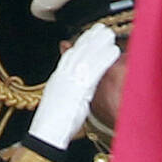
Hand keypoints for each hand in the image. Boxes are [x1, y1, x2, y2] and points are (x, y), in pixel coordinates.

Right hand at [29, 23, 120, 150]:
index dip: (81, 43)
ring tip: (110, 35)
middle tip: (102, 28)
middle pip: (78, 51)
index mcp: (58, 79)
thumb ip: (72, 92)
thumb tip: (79, 89)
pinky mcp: (78, 88)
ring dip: (99, 44)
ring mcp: (69, 80)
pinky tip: (114, 51)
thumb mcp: (62, 103)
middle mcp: (63, 75)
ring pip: (86, 56)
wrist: (47, 133)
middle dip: (90, 38)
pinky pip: (93, 70)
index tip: (90, 34)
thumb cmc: (56, 125)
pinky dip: (104, 58)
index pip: (71, 55)